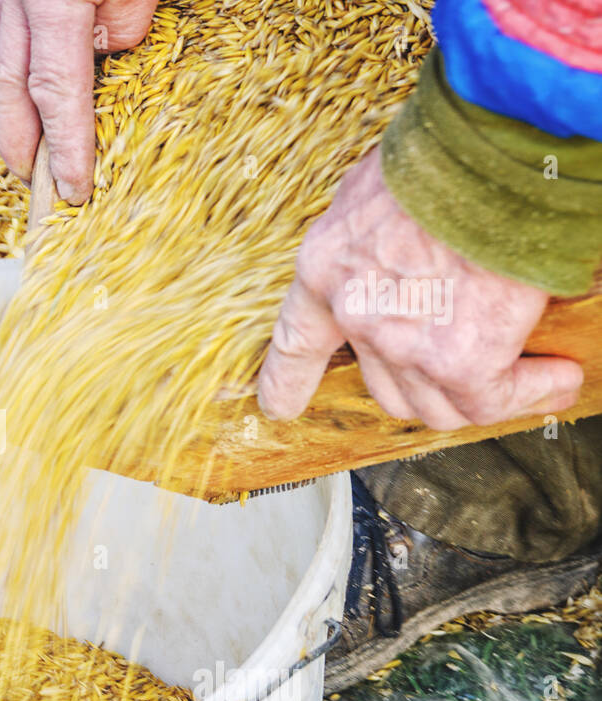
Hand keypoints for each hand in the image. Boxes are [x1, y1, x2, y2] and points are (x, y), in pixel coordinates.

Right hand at [0, 0, 157, 202]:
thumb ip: (125, 26)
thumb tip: (103, 65)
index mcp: (53, 2)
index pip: (55, 92)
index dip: (63, 148)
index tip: (72, 190)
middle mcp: (19, 1)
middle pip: (10, 90)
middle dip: (20, 149)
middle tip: (38, 186)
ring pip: (2, 65)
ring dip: (16, 112)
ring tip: (36, 150)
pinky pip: (7, 39)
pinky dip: (19, 73)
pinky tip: (34, 94)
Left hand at [257, 148, 581, 430]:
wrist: (491, 157)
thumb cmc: (444, 156)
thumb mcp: (374, 189)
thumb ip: (375, 233)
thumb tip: (401, 244)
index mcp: (325, 270)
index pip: (297, 343)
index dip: (287, 381)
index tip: (282, 406)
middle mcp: (356, 316)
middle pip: (383, 387)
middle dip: (426, 384)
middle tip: (467, 366)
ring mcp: (404, 345)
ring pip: (437, 405)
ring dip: (481, 394)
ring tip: (525, 373)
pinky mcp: (459, 361)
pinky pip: (490, 402)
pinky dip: (530, 392)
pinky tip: (556, 375)